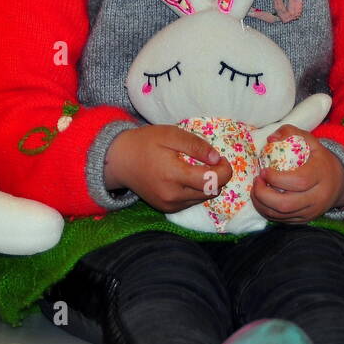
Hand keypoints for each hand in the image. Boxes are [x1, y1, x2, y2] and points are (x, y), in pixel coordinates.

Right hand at [103, 124, 233, 213]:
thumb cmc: (145, 143)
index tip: (221, 158)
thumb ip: (195, 145)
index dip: (224, 170)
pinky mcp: (167, 208)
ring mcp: (169, 205)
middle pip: (210, 192)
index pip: (211, 181)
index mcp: (173, 175)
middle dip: (218, 177)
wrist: (119, 161)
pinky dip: (196, 191)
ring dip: (208, 185)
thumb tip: (216, 158)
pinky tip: (188, 177)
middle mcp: (172, 195)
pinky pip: (191, 202)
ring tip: (199, 168)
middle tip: (213, 161)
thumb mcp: (170, 134)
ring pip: (202, 198)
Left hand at [252, 126, 343, 223]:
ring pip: (281, 215)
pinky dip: (267, 211)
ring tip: (256, 189)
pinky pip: (282, 220)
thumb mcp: (312, 142)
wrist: (340, 184)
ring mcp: (311, 211)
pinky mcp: (305, 220)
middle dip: (264, 194)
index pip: (299, 181)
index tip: (264, 170)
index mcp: (321, 175)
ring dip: (261, 204)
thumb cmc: (321, 160)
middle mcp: (317, 197)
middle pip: (286, 204)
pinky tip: (262, 199)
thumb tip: (271, 139)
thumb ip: (292, 133)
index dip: (277, 178)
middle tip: (257, 180)